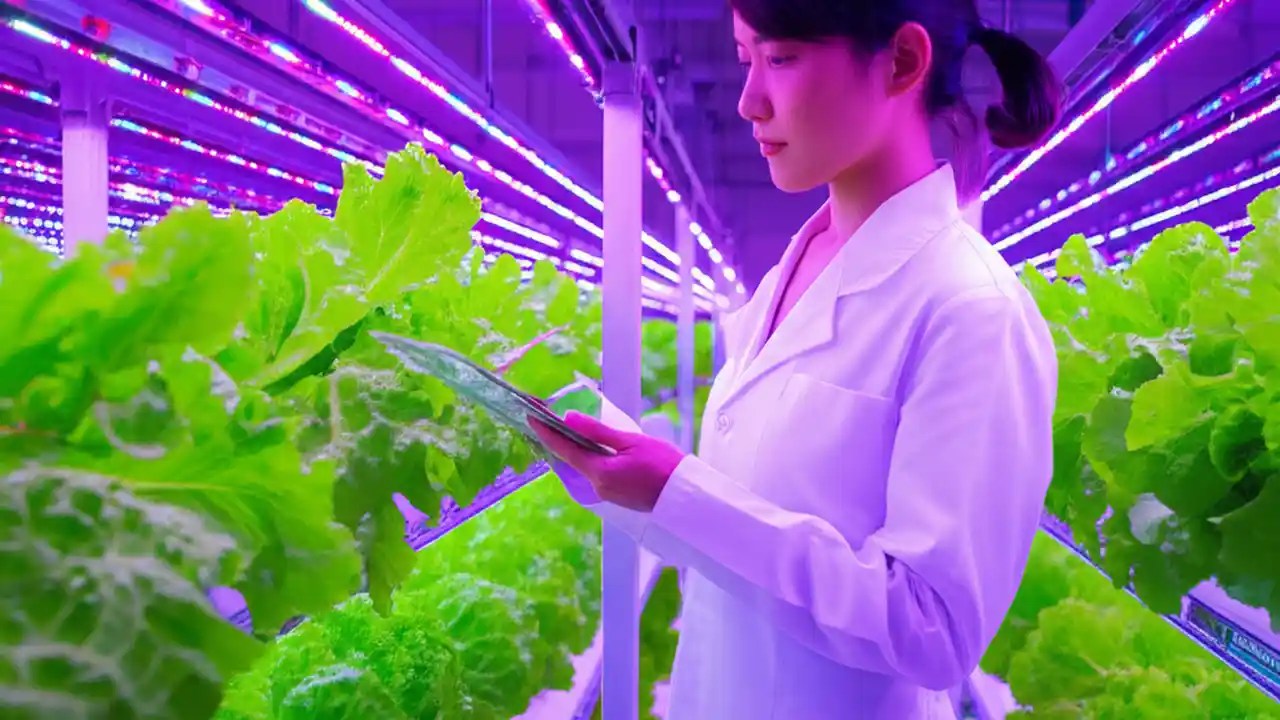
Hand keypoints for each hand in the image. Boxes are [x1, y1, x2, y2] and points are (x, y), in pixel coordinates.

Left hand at [530, 411, 686, 511]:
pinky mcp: (616, 496)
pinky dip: (589, 458)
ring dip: (574, 447)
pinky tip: (589, 446)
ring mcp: (606, 493)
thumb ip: (599, 431)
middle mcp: (597, 486)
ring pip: (584, 466)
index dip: (546, 432)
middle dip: (558, 437)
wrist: (684, 496)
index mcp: (599, 472)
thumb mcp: (632, 442)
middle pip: (571, 458)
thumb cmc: (663, 465)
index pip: (564, 449)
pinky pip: (596, 473)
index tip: (531, 416)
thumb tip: (569, 419)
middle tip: (545, 416)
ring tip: (565, 426)